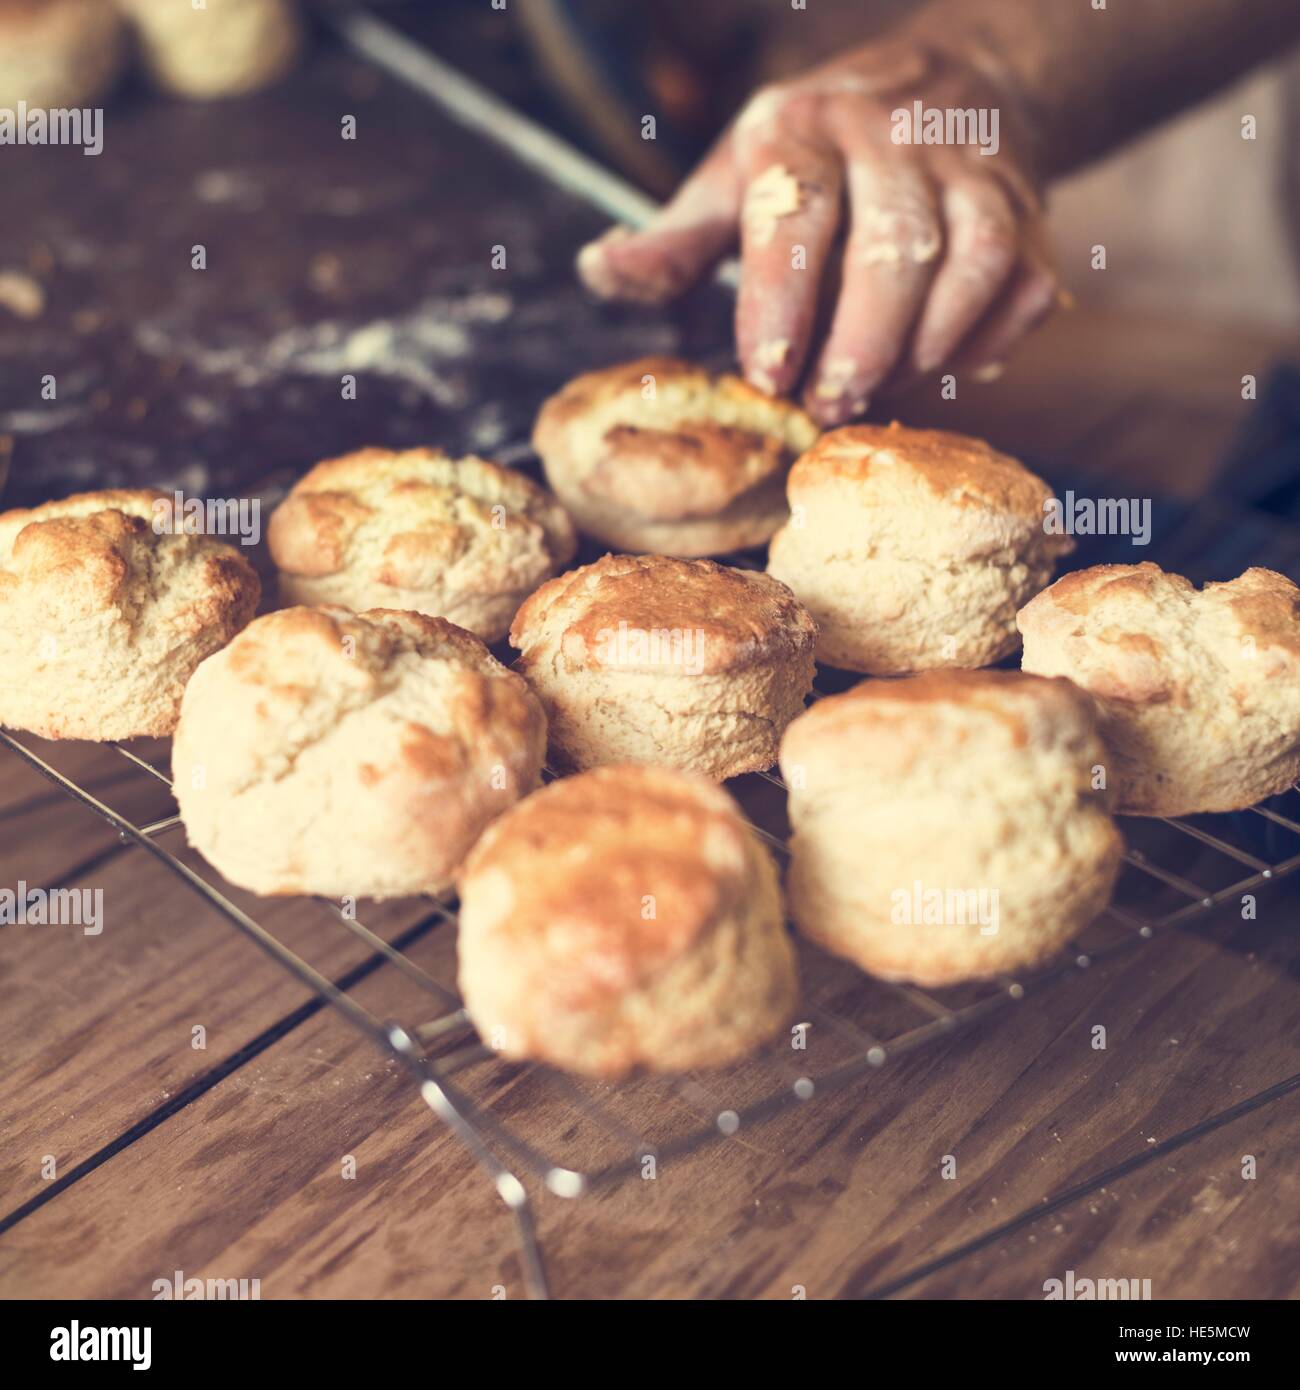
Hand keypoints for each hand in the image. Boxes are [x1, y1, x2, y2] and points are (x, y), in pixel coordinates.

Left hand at [576, 38, 1058, 426]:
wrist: (952, 80)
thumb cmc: (818, 157)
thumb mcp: (734, 179)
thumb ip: (674, 239)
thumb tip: (597, 271)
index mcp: (805, 130)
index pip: (799, 210)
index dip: (783, 298)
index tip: (769, 373)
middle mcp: (895, 137)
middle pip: (894, 247)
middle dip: (860, 343)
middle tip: (826, 406)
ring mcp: (973, 168)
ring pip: (972, 262)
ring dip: (926, 345)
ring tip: (881, 391)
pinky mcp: (1028, 208)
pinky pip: (1024, 281)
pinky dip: (989, 337)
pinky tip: (945, 366)